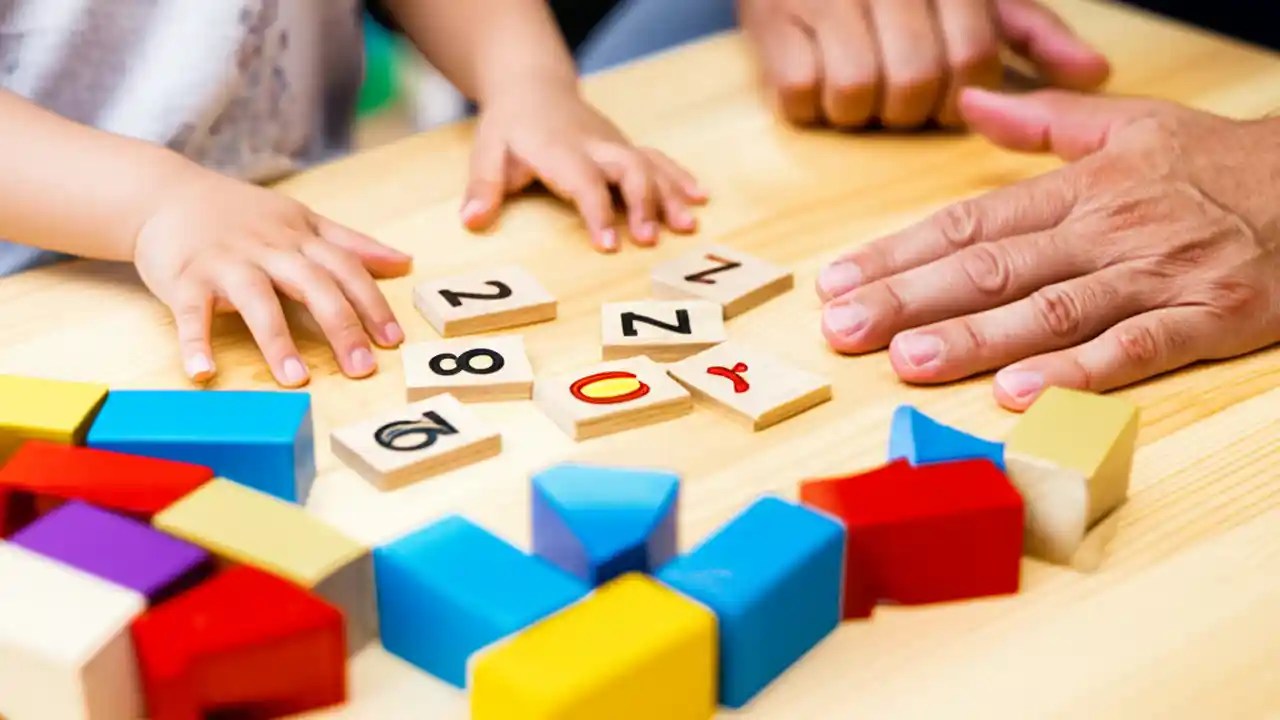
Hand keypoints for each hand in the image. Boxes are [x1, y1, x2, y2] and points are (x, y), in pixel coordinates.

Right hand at [133, 168, 412, 386]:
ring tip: (296, 380)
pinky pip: (191, 313)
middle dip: (340, 326)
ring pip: (256, 300)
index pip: (345, 269)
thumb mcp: (302, 220)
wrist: (166, 193)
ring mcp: (226, 263)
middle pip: (311, 285)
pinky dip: (195, 342)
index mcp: (299, 238)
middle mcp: (268, 249)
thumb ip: (351, 244)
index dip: (372, 303)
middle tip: (361, 368)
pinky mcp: (185, 278)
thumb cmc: (242, 215)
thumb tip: (405, 262)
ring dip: (276, 340)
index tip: (392, 341)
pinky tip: (203, 372)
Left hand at [460, 83, 706, 251]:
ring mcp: (615, 145)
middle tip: (648, 240)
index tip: (608, 245)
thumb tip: (470, 222)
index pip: (584, 181)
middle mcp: (594, 145)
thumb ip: (483, 186)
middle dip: (641, 204)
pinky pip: (659, 160)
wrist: (534, 87)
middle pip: (628, 168)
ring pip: (649, 165)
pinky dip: (680, 179)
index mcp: (559, 149)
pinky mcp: (627, 147)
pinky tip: (700, 199)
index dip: (597, 212)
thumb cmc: (510, 127)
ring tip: (687, 227)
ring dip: (669, 197)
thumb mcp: (487, 151)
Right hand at [738, 0, 1109, 128]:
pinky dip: (811, 105)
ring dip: (860, 111)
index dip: (962, 99)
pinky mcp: (770, 22)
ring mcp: (824, 0)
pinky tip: (816, 80)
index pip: (971, 60)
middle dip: (910, 109)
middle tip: (898, 98)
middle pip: (915, 83)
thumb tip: (1093, 74)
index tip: (946, 100)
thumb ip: (1027, 32)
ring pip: (858, 94)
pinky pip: (801, 94)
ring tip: (856, 87)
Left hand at [817, 89, 1279, 408]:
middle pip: (990, 269)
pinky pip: (1133, 351)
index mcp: (1080, 189)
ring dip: (974, 339)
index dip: (899, 254)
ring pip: (1048, 311)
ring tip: (908, 363)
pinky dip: (1076, 373)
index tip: (838, 280)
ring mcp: (1153, 277)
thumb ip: (1044, 122)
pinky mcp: (1204, 319)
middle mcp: (1105, 231)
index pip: (969, 225)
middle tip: (843, 329)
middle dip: (909, 301)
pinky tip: (1020, 396)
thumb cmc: (1219, 164)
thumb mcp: (1130, 126)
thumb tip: (972, 102)